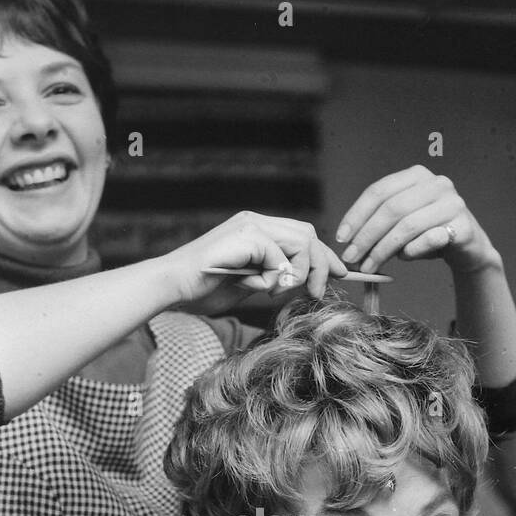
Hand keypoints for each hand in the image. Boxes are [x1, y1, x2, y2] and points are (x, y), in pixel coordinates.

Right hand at [160, 211, 345, 315]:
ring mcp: (251, 225)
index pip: (304, 235)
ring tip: (276, 292)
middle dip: (322, 266)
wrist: (173, 286)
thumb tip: (306, 283)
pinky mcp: (246, 235)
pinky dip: (273, 279)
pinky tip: (254, 287)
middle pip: (309, 235)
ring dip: (299, 274)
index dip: (326, 256)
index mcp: (258, 230)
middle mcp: (256, 222)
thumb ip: (276, 279)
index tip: (342, 275)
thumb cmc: (204, 289)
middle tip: (317, 293)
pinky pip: (280, 258)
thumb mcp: (251, 285)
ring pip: (301, 242)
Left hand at [334, 165, 500, 275]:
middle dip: (367, 236)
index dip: (356, 215)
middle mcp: (436, 183)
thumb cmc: (428, 233)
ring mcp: (453, 203)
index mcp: (416, 175)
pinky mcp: (464, 226)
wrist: (467, 248)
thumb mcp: (401, 223)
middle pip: (391, 209)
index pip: (379, 191)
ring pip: (408, 226)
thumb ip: (378, 223)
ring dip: (383, 250)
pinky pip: (430, 240)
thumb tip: (347, 241)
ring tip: (369, 267)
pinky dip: (413, 251)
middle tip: (352, 258)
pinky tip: (405, 258)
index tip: (341, 238)